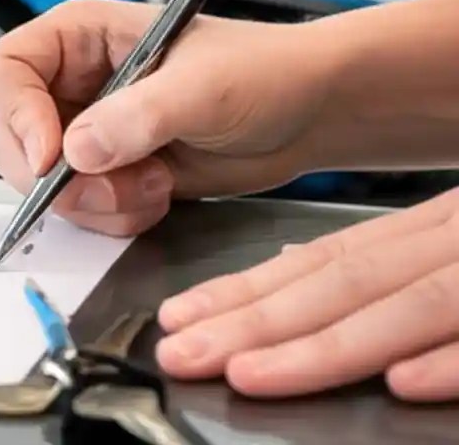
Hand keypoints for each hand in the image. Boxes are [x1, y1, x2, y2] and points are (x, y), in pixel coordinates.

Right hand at [0, 0, 336, 235]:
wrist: (308, 115)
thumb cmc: (265, 72)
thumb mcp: (204, 87)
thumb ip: (137, 116)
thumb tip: (76, 153)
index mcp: (78, 36)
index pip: (1, 73)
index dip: (16, 116)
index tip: (54, 156)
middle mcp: (69, 82)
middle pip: (8, 139)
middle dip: (59, 177)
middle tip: (112, 185)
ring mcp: (84, 130)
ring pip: (40, 184)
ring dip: (94, 201)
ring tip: (155, 185)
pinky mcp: (105, 172)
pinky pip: (78, 209)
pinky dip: (113, 217)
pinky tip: (159, 196)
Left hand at [156, 189, 458, 401]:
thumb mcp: (455, 240)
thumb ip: (385, 266)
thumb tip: (299, 274)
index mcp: (431, 227)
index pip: (322, 260)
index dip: (245, 289)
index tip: (178, 316)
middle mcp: (453, 242)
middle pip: (343, 283)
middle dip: (254, 322)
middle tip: (181, 353)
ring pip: (409, 307)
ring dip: (325, 346)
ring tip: (248, 374)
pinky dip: (451, 360)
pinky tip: (401, 382)